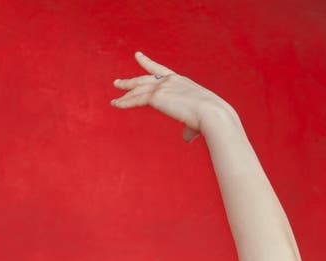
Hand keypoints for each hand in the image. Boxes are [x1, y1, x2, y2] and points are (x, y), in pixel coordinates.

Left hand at [111, 51, 235, 141]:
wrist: (211, 114)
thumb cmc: (209, 119)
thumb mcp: (198, 122)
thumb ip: (189, 129)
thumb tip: (187, 138)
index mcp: (181, 82)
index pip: (160, 70)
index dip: (147, 63)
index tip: (137, 56)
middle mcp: (170, 81)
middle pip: (145, 79)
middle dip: (130, 81)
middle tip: (118, 82)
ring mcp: (163, 87)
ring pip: (138, 89)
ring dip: (124, 92)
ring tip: (114, 96)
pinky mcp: (157, 97)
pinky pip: (136, 100)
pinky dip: (125, 102)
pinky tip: (116, 105)